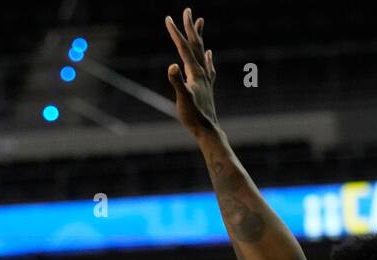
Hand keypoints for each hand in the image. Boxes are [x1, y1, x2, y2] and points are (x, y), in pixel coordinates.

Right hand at [166, 9, 217, 137]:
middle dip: (190, 27)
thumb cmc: (194, 116)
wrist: (208, 130)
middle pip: (195, 44)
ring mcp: (206, 78)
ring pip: (202, 52)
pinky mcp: (207, 86)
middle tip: (187, 10)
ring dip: (199, 36)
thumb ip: (177, 81)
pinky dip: (207, 57)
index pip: (183, 48)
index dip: (176, 33)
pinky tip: (208, 55)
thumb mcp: (182, 99)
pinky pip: (208, 66)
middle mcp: (202, 72)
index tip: (168, 18)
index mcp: (195, 72)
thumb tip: (172, 66)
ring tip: (200, 22)